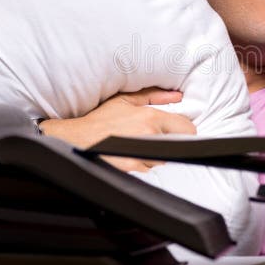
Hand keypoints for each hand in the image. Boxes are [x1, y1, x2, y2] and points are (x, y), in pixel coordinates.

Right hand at [39, 87, 196, 171]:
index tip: (176, 129)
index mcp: (150, 118)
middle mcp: (149, 136)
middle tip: (151, 136)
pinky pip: (148, 168)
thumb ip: (154, 95)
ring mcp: (141, 155)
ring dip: (154, 154)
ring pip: (163, 159)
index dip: (183, 130)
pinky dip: (143, 163)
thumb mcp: (126, 100)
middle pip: (177, 146)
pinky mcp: (133, 168)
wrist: (77, 139)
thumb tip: (177, 96)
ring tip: (136, 144)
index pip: (187, 129)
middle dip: (168, 142)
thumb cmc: (100, 119)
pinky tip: (129, 154)